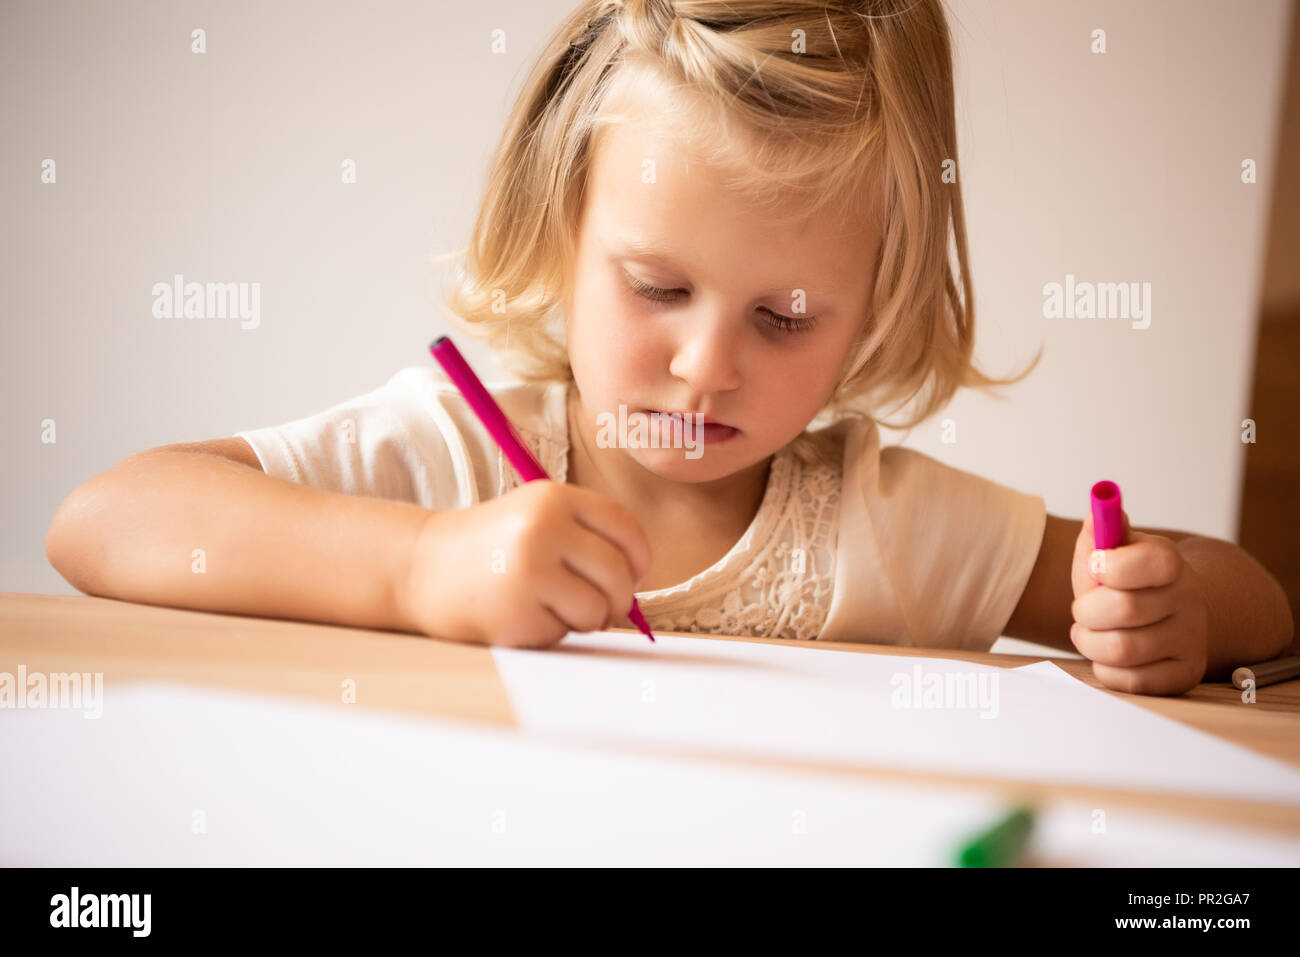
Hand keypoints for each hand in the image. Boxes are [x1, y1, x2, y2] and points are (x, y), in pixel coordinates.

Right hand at [398, 480, 651, 648]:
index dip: (638, 557)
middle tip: (599, 605)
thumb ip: (586, 535)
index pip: (624, 526)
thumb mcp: (536, 517)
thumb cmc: (490, 546)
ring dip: (584, 619)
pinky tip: (520, 614)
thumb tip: (637, 579)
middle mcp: (543, 528)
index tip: (633, 574)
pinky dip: (550, 632)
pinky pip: (563, 633)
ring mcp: (529, 572)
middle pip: (618, 574)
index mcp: (553, 497)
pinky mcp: (517, 613)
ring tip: (551, 606)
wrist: (420, 567)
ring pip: (597, 610)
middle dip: (618, 599)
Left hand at [1069, 507, 1209, 694]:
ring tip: (1087, 633)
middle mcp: (1189, 599)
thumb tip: (1095, 513)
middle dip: (1086, 612)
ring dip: (1089, 642)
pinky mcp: (1185, 674)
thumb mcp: (1112, 550)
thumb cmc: (1125, 580)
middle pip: (1125, 609)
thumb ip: (1100, 531)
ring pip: (1123, 650)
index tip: (1094, 567)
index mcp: (1170, 562)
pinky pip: (1132, 681)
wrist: (1165, 613)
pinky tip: (1107, 656)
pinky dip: (1106, 669)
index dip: (1111, 566)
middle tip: (1081, 611)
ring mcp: (1192, 639)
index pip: (1150, 561)